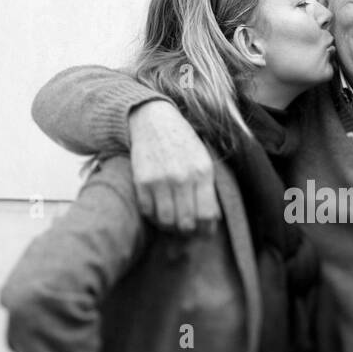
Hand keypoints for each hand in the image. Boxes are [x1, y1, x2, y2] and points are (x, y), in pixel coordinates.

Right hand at [129, 100, 220, 232]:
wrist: (154, 120)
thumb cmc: (182, 142)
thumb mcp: (203, 160)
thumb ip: (208, 188)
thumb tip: (211, 221)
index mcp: (203, 172)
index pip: (207, 215)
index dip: (206, 229)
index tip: (203, 231)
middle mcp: (182, 177)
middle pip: (186, 222)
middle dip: (187, 230)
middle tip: (186, 228)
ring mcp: (161, 179)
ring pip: (166, 221)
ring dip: (169, 226)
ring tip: (171, 221)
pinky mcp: (142, 180)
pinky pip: (148, 211)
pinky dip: (152, 216)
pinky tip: (157, 210)